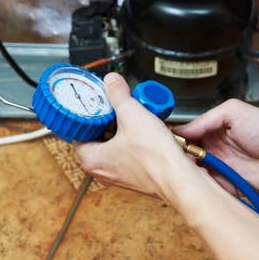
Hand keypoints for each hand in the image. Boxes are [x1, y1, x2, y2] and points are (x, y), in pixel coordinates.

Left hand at [74, 73, 196, 199]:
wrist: (179, 178)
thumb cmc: (154, 157)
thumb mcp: (132, 114)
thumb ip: (118, 94)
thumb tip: (111, 81)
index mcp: (92, 159)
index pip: (79, 132)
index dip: (88, 114)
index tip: (96, 103)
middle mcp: (103, 171)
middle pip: (98, 136)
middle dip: (110, 118)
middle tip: (118, 105)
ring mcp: (120, 175)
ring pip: (116, 144)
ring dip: (125, 128)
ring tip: (135, 114)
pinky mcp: (136, 176)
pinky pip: (130, 152)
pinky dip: (136, 139)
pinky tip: (147, 128)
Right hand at [175, 100, 258, 194]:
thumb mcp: (234, 111)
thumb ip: (207, 119)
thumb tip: (181, 129)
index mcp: (213, 129)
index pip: (186, 134)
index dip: (174, 139)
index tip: (162, 142)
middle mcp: (213, 149)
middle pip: (185, 155)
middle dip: (177, 157)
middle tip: (171, 159)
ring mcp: (219, 169)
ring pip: (194, 173)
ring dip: (187, 173)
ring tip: (182, 170)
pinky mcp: (227, 187)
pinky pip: (208, 189)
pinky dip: (200, 188)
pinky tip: (196, 184)